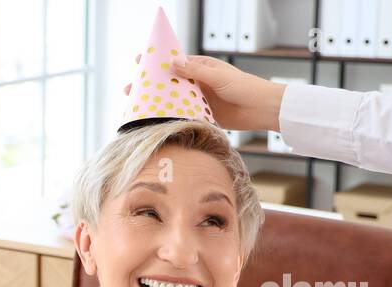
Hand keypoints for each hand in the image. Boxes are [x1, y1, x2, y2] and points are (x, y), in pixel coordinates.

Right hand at [123, 54, 284, 131]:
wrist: (261, 109)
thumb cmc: (244, 87)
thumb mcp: (218, 77)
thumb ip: (195, 71)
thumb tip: (172, 62)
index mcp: (201, 67)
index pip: (174, 62)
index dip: (156, 61)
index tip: (139, 60)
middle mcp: (197, 82)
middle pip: (169, 82)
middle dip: (150, 85)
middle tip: (130, 90)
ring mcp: (198, 99)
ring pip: (173, 99)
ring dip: (157, 103)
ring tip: (137, 108)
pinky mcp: (202, 114)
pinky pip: (182, 114)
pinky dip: (169, 117)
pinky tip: (155, 122)